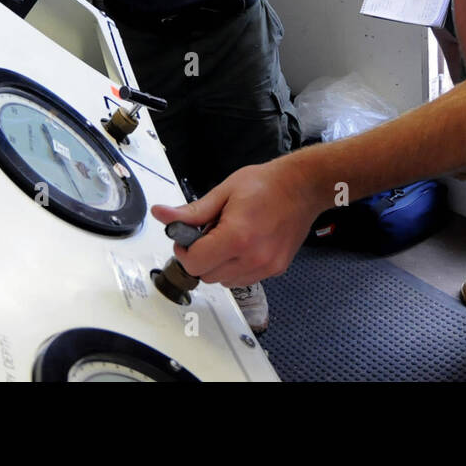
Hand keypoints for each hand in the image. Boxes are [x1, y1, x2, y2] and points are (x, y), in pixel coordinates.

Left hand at [151, 159, 321, 286]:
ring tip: (229, 238)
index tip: (188, 238)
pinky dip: (236, 268)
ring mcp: (265, 267)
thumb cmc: (266, 184)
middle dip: (201, 257)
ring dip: (218, 265)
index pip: (194, 263)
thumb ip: (192, 211)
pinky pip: (243, 279)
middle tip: (209, 234)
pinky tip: (244, 245)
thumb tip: (162, 215)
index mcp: (236, 237)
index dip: (185, 251)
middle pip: (207, 276)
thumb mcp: (224, 191)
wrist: (303, 187)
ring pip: (224, 281)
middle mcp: (252, 258)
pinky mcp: (275, 269)